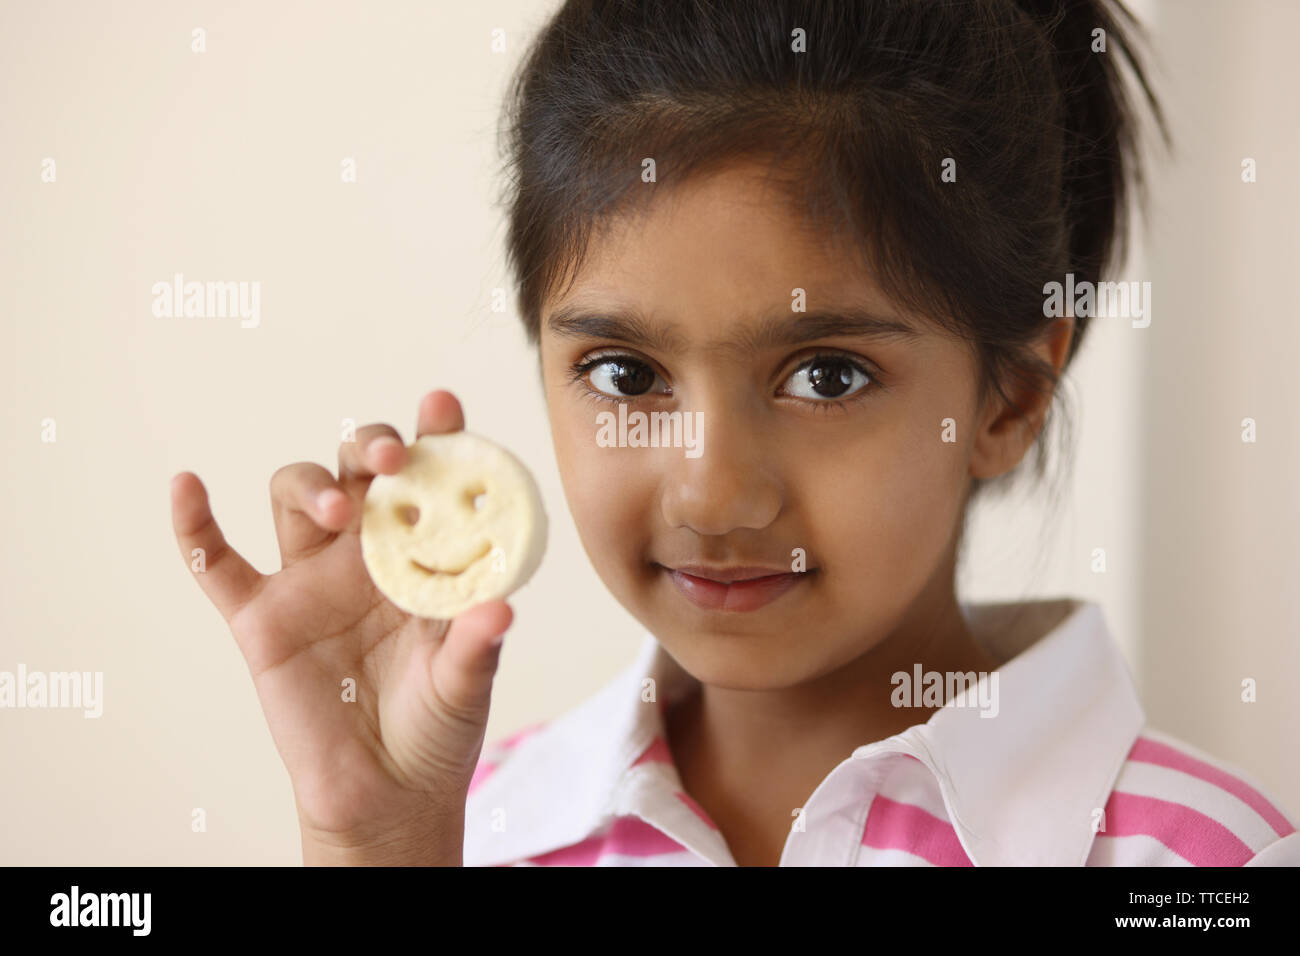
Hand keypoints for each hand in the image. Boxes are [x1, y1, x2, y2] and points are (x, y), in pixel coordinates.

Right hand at [170, 390, 511, 864]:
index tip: (442, 406)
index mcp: (423, 554)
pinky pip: (215, 564)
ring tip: (340, 509)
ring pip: (294, 496)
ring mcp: (310, 581)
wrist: (386, 793)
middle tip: (392, 459)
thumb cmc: (436, 727)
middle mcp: (365, 553)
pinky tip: (187, 486)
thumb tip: (500, 608)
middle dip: (370, 448)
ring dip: (311, 485)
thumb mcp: (466, 685)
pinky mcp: (261, 618)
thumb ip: (476, 646)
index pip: (428, 480)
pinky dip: (194, 526)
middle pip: (356, 470)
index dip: (434, 436)